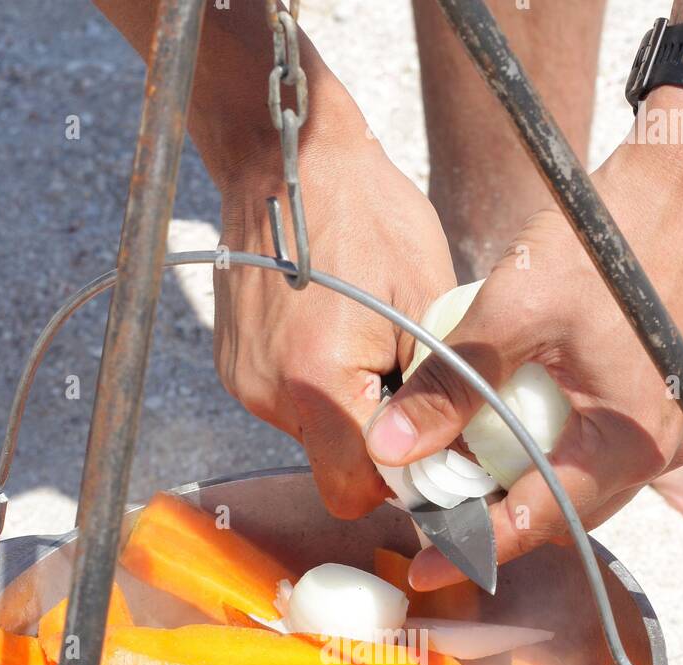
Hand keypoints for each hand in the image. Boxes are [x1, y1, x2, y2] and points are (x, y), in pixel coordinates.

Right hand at [212, 90, 454, 519]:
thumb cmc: (366, 214)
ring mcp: (244, 382)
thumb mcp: (426, 298)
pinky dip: (316, 387)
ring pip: (311, 438)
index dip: (394, 479)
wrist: (285, 157)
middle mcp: (270, 395)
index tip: (423, 451)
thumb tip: (448, 451)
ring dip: (345, 411)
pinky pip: (287, 405)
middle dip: (372, 445)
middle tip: (400, 387)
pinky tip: (331, 333)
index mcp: (319, 382)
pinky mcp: (234, 368)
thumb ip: (436, 388)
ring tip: (363, 344)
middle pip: (332, 468)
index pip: (356, 488)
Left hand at [366, 90, 682, 587]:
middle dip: (497, 520)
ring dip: (526, 487)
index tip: (427, 568)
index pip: (538, 518)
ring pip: (583, 486)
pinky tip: (517, 431)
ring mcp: (672, 430)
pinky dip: (556, 454)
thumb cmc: (607, 232)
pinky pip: (603, 452)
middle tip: (435, 511)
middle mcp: (660, 450)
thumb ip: (452, 384)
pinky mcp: (672, 405)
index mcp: (627, 439)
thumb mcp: (514, 306)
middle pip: (563, 512)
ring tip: (466, 473)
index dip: (475, 547)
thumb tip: (390, 447)